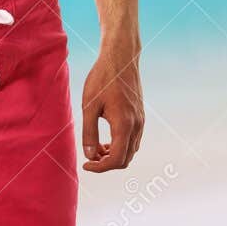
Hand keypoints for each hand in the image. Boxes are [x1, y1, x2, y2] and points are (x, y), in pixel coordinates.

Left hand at [81, 48, 142, 171]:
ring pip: (131, 150)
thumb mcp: (89, 106)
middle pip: (125, 159)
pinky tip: (107, 137)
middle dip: (107, 163)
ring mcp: (140, 120)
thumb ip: (89, 133)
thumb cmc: (102, 79)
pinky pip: (133, 139)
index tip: (85, 165)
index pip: (116, 160)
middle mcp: (136, 125)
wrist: (120, 57)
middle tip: (89, 156)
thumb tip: (89, 156)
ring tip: (96, 146)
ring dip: (114, 155)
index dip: (100, 168)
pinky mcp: (140, 115)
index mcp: (124, 125)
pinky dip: (121, 145)